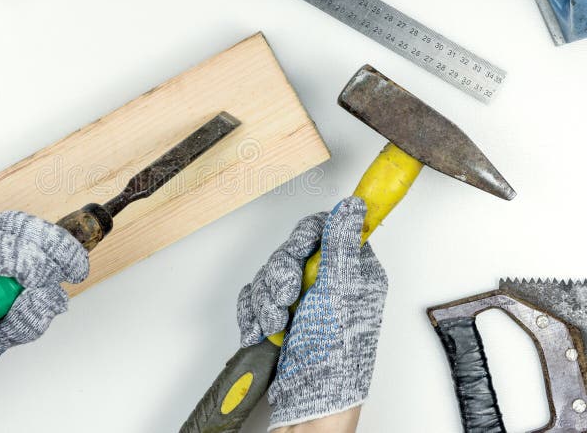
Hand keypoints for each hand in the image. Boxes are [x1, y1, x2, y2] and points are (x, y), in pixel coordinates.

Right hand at [236, 197, 387, 429]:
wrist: (307, 402)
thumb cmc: (332, 357)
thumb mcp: (341, 292)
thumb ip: (343, 244)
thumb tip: (355, 205)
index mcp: (352, 271)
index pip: (324, 229)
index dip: (306, 236)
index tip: (301, 251)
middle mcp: (327, 282)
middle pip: (289, 250)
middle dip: (281, 276)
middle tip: (289, 297)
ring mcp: (301, 300)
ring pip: (268, 273)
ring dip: (267, 301)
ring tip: (279, 324)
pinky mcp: (278, 316)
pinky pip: (253, 296)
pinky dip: (254, 314)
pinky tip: (264, 331)